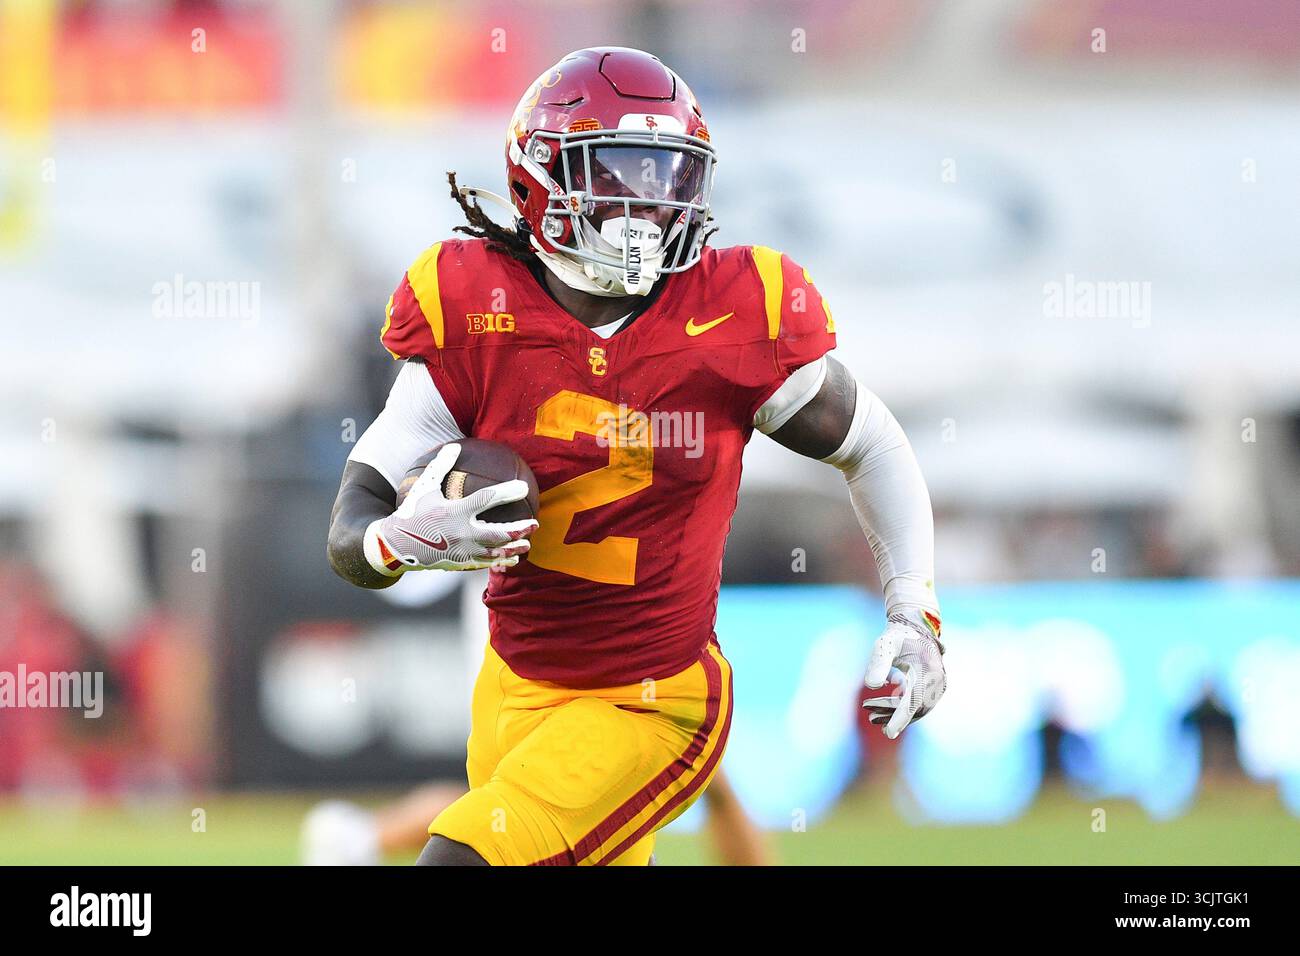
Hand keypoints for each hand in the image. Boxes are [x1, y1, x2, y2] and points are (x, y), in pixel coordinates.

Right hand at [364, 443, 537, 573]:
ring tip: (527, 545)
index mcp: (454, 512)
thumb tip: (454, 446)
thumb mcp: (423, 487)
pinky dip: (500, 562)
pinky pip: (485, 564)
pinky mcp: (460, 564)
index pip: (486, 500)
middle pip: (499, 533)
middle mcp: (461, 533)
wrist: (395, 546)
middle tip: (535, 523)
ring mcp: (462, 551)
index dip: (506, 493)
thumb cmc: (410, 512)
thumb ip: (440, 467)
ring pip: (495, 552)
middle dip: (519, 529)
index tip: (522, 487)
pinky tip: (511, 559)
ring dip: (514, 548)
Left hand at [862, 609, 945, 738]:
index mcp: (924, 669)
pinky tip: (884, 707)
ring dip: (895, 713)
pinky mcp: (935, 688)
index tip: (889, 734)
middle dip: (892, 715)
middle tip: (869, 716)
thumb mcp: (883, 646)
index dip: (900, 718)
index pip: (913, 700)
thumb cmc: (897, 636)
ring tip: (872, 715)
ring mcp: (938, 685)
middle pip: (914, 707)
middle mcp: (935, 680)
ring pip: (917, 708)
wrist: (916, 627)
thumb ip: (878, 663)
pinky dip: (902, 708)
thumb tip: (872, 686)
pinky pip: (919, 704)